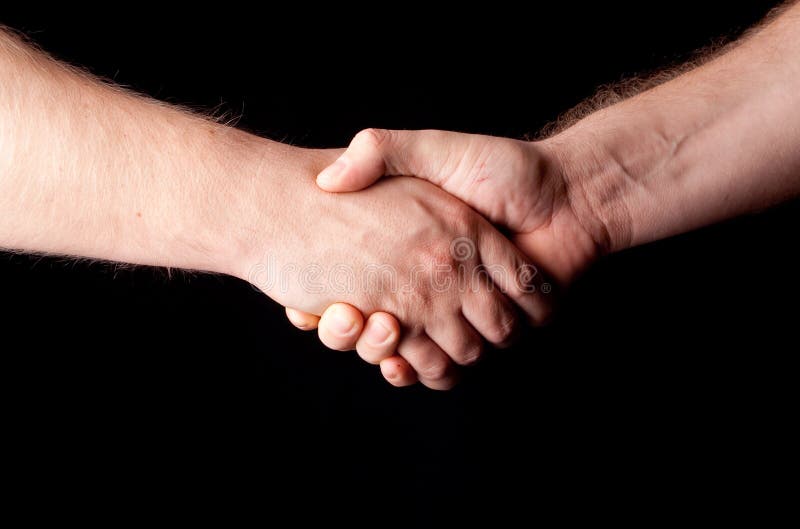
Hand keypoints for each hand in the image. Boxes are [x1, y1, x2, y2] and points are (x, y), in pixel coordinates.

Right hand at [287, 130, 608, 385]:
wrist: (571, 196)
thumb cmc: (503, 168)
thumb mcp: (431, 149)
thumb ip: (381, 151)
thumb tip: (327, 177)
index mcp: (414, 244)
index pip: (354, 279)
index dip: (330, 299)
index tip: (310, 300)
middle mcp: (432, 279)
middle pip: (373, 322)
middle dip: (350, 330)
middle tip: (338, 315)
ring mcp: (457, 307)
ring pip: (403, 348)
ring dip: (380, 351)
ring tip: (365, 328)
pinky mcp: (484, 331)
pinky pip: (444, 364)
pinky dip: (419, 370)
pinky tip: (398, 360)